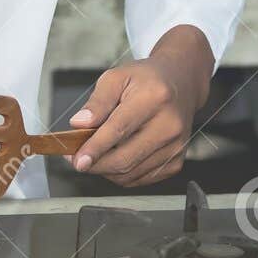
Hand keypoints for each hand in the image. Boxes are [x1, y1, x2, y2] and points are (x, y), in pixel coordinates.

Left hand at [67, 25, 213, 186]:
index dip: (95, 148)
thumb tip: (79, 124)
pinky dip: (122, 175)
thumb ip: (97, 102)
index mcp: (154, 97)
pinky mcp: (176, 161)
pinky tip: (115, 158)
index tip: (77, 160)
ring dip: (106, 170)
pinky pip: (140, 179)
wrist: (180, 84)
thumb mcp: (117, 78)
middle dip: (96, 165)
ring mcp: (176, 146)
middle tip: (78, 160)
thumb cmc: (146, 80)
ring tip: (96, 156)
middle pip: (125, 158)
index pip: (119, 129)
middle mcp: (169, 124)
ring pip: (130, 173)